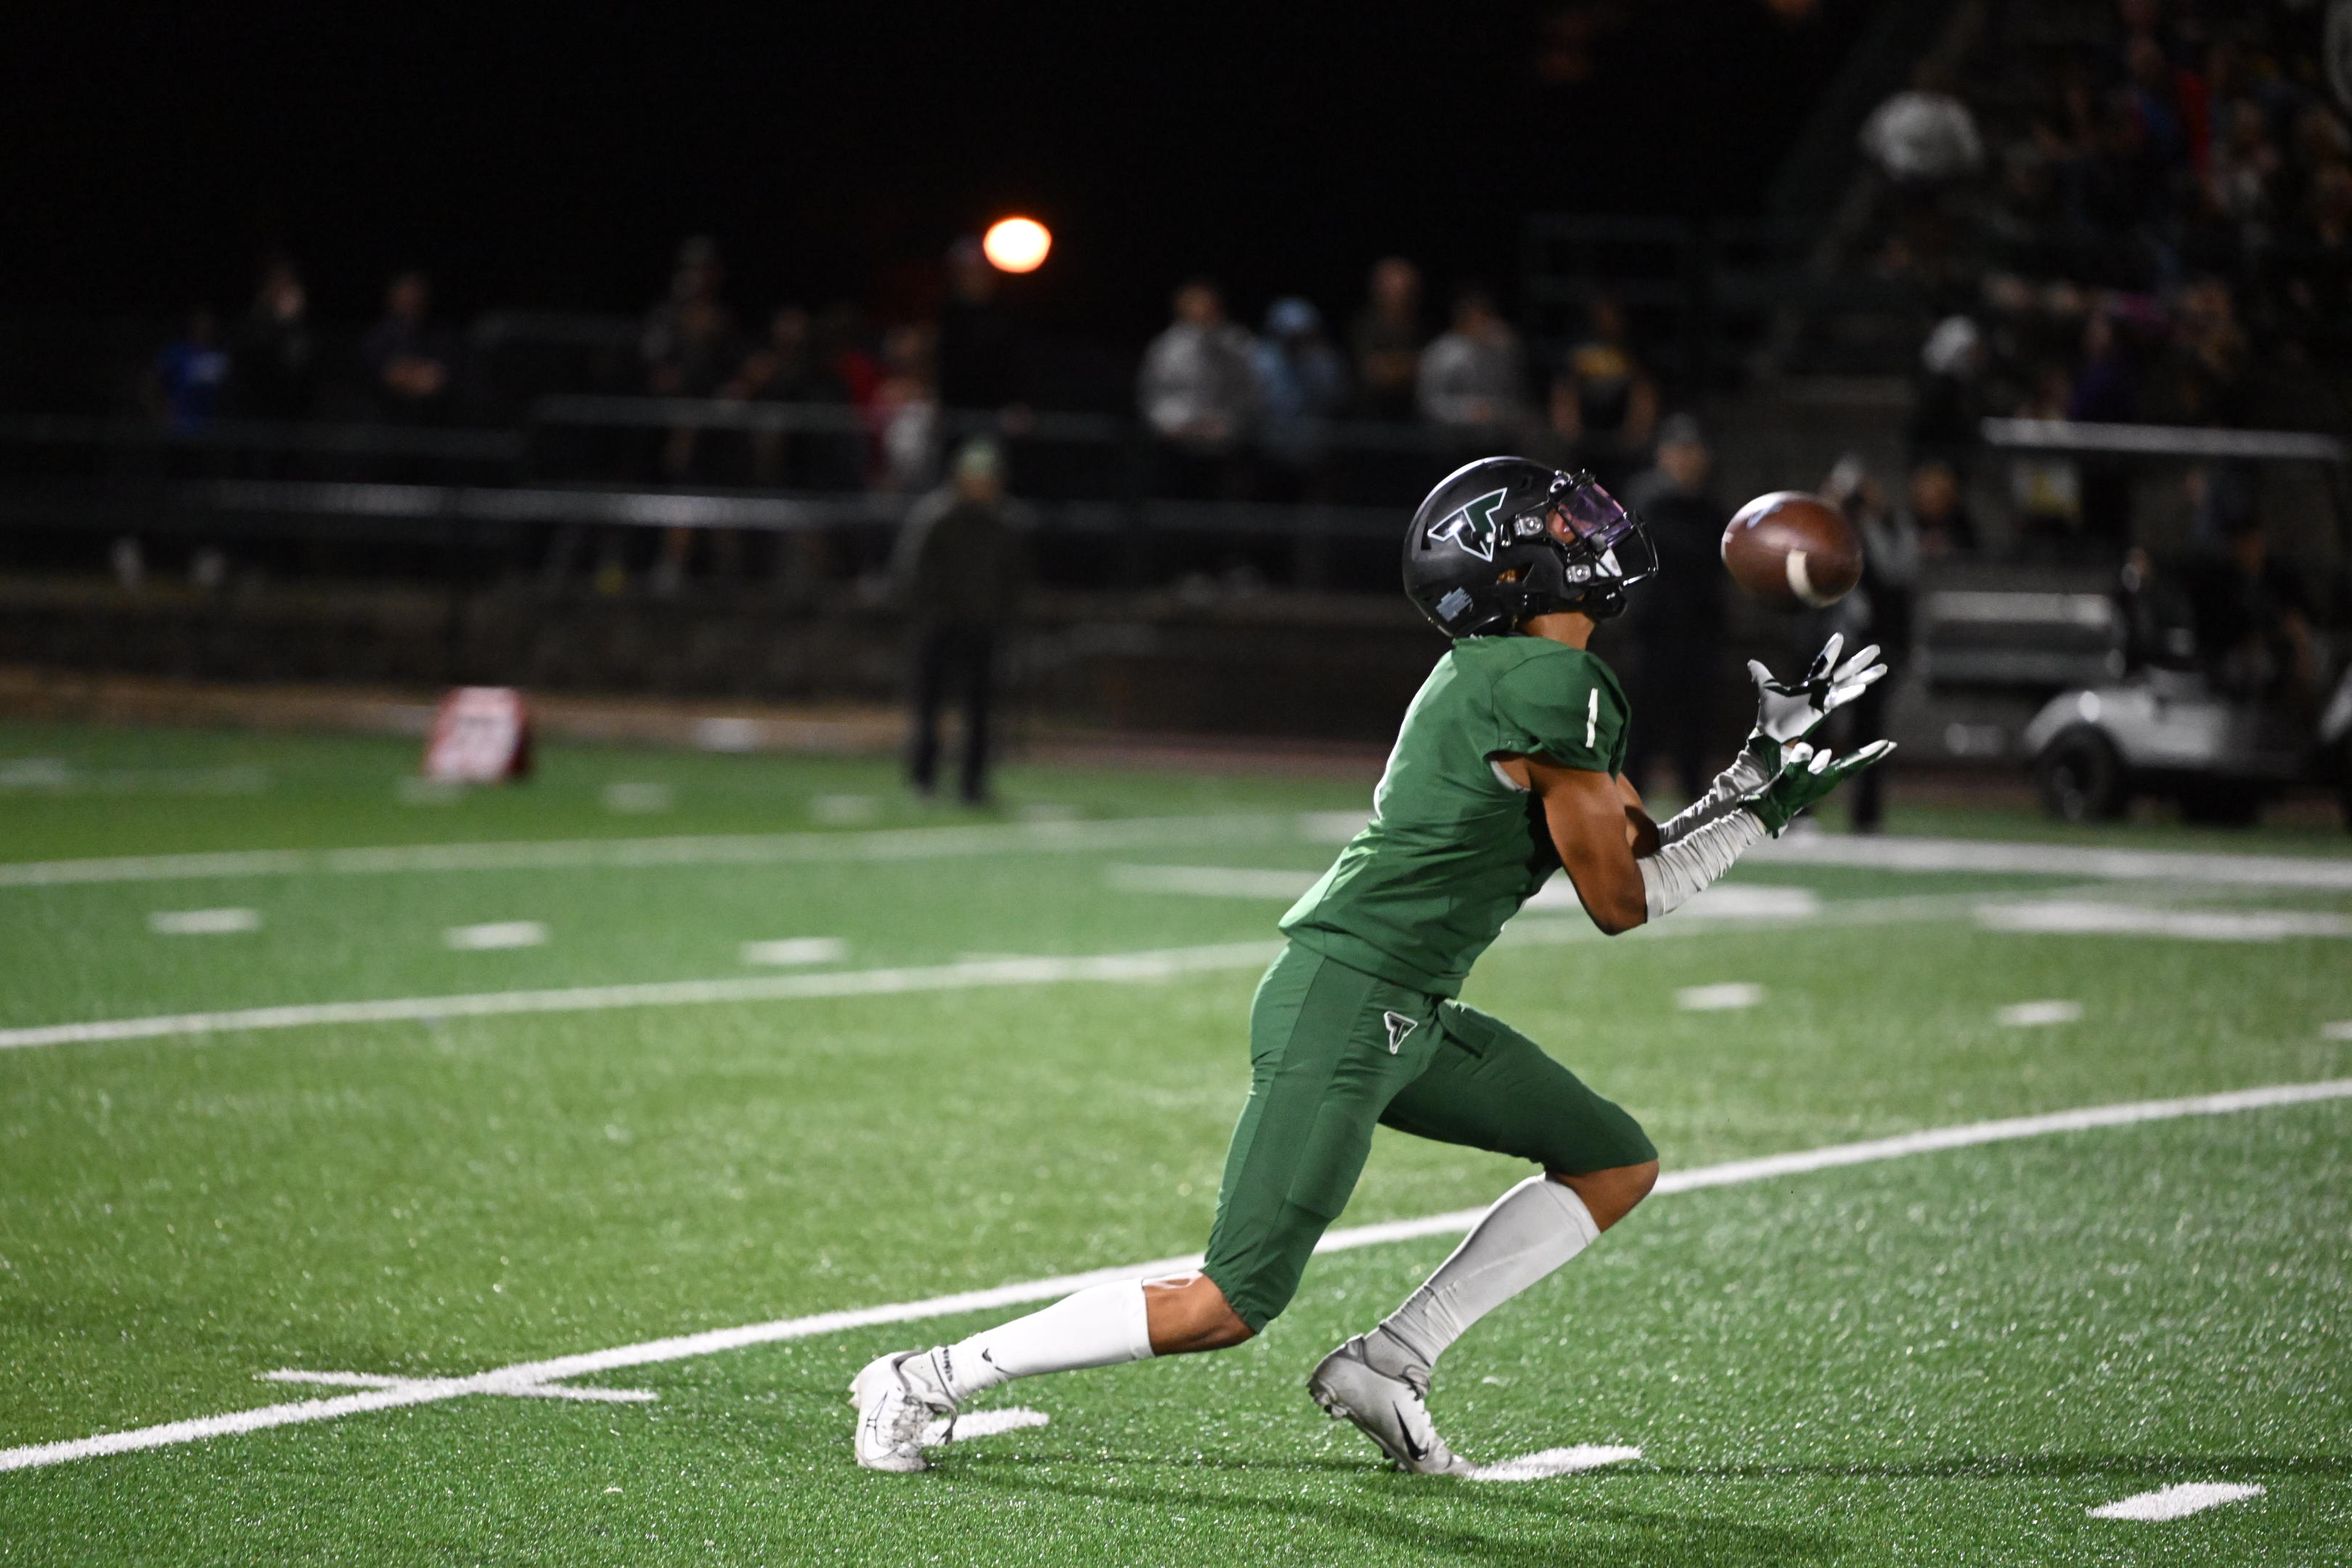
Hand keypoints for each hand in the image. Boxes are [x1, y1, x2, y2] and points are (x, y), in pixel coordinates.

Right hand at [1742, 739, 1895, 835]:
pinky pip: (1822, 767)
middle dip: (1871, 755)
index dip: (1870, 753)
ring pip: (1841, 766)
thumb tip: (1807, 747)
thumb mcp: (1792, 775)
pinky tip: (1825, 753)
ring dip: (1855, 757)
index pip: (1855, 763)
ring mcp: (1819, 782)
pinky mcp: (1808, 782)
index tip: (1887, 744)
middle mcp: (1829, 781)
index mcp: (1829, 779)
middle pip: (1855, 765)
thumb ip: (1800, 760)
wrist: (1773, 811)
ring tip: (1867, 751)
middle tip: (1890, 745)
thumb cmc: (1784, 795)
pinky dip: (1825, 759)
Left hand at [1745, 634, 1887, 767]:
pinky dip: (1849, 693)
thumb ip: (1761, 674)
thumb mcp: (1767, 688)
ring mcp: (1823, 699)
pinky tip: (1863, 687)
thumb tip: (1751, 662)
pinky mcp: (1821, 709)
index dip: (1831, 651)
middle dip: (1860, 660)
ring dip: (1865, 676)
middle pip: (1844, 672)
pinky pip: (1838, 699)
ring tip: (1882, 667)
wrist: (1770, 733)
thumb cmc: (1771, 714)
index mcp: (1810, 685)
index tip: (1839, 636)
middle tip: (1876, 648)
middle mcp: (1820, 691)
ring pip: (1848, 684)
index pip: (1823, 664)